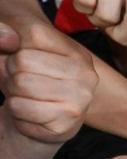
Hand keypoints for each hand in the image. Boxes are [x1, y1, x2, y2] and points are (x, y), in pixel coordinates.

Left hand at [0, 22, 96, 143]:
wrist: (39, 119)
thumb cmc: (29, 78)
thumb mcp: (17, 44)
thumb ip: (4, 32)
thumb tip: (7, 39)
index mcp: (78, 54)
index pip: (32, 34)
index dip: (15, 47)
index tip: (23, 60)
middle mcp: (86, 76)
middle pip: (22, 61)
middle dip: (11, 72)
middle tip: (23, 83)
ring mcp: (80, 102)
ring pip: (19, 85)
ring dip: (12, 92)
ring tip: (26, 98)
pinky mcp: (65, 126)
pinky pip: (19, 109)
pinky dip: (15, 112)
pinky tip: (30, 114)